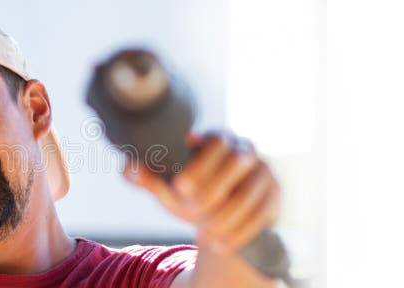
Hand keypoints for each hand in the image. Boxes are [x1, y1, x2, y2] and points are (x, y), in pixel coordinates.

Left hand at [123, 132, 280, 253]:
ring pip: (249, 192)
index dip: (200, 164)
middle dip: (214, 188)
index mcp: (216, 139)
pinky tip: (220, 245)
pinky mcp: (273, 198)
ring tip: (204, 234)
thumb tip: (130, 169)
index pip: (215, 142)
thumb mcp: (167, 189)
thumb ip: (149, 178)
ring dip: (225, 217)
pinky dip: (239, 232)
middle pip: (237, 162)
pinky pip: (262, 214)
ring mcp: (263, 173)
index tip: (180, 187)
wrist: (217, 218)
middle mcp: (245, 150)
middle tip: (191, 210)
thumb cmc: (189, 195)